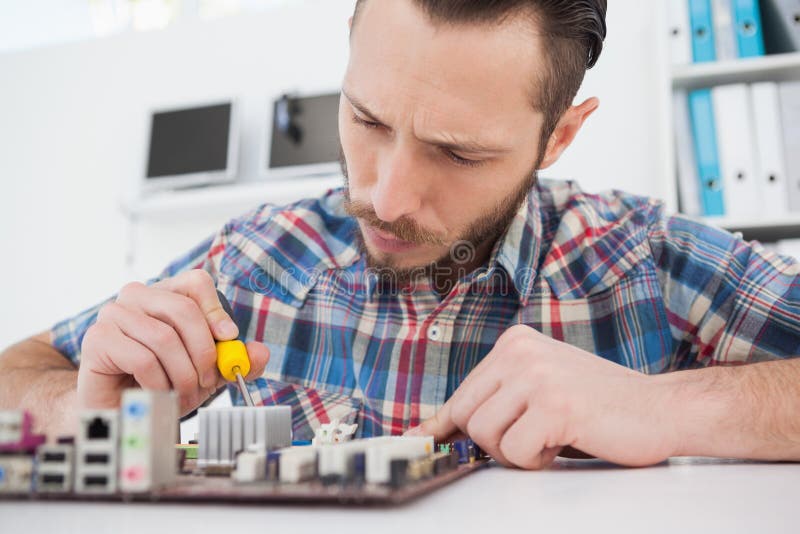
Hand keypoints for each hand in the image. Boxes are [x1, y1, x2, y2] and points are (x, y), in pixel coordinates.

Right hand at [77, 269, 268, 414]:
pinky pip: (142, 359)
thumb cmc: (162, 381)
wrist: (120, 408)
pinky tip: (157, 394)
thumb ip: (235, 359)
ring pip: (164, 338)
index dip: (215, 310)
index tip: (228, 338)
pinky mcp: (98, 339)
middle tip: (208, 380)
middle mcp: (137, 296)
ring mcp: (113, 314)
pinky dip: (158, 384)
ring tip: (183, 394)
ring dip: (181, 374)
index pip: (196, 282)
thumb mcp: (207, 370)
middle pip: (183, 309)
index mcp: (164, 294)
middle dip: (203, 351)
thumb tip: (260, 353)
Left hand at [408, 324, 676, 468]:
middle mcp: (520, 351)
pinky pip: (515, 451)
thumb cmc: (598, 406)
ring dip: (517, 452)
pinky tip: (564, 442)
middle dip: (491, 442)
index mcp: (514, 343)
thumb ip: (495, 402)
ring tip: (552, 437)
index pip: (461, 395)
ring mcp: (537, 375)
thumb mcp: (538, 390)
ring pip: (485, 436)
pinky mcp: (554, 404)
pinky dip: (537, 460)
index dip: (444, 427)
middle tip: (531, 440)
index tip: (419, 441)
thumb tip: (435, 430)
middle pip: (466, 417)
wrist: (661, 409)